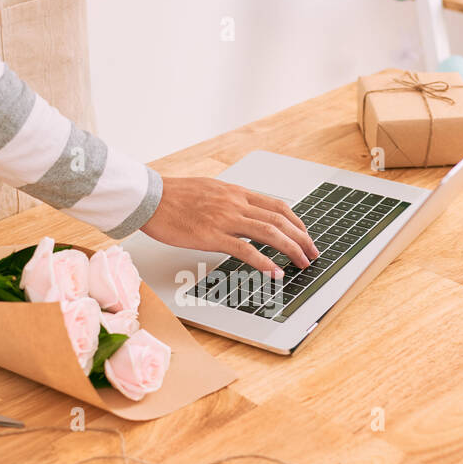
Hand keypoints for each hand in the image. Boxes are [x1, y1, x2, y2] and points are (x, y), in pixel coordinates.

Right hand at [142, 176, 318, 276]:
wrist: (150, 197)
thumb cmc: (174, 196)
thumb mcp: (210, 191)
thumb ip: (230, 201)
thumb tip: (244, 213)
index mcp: (236, 193)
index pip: (277, 205)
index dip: (297, 222)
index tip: (305, 235)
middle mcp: (236, 203)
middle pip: (280, 219)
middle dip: (302, 238)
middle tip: (312, 254)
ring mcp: (225, 219)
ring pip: (269, 233)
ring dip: (291, 249)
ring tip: (302, 264)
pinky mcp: (212, 235)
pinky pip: (246, 250)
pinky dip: (265, 262)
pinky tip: (275, 272)